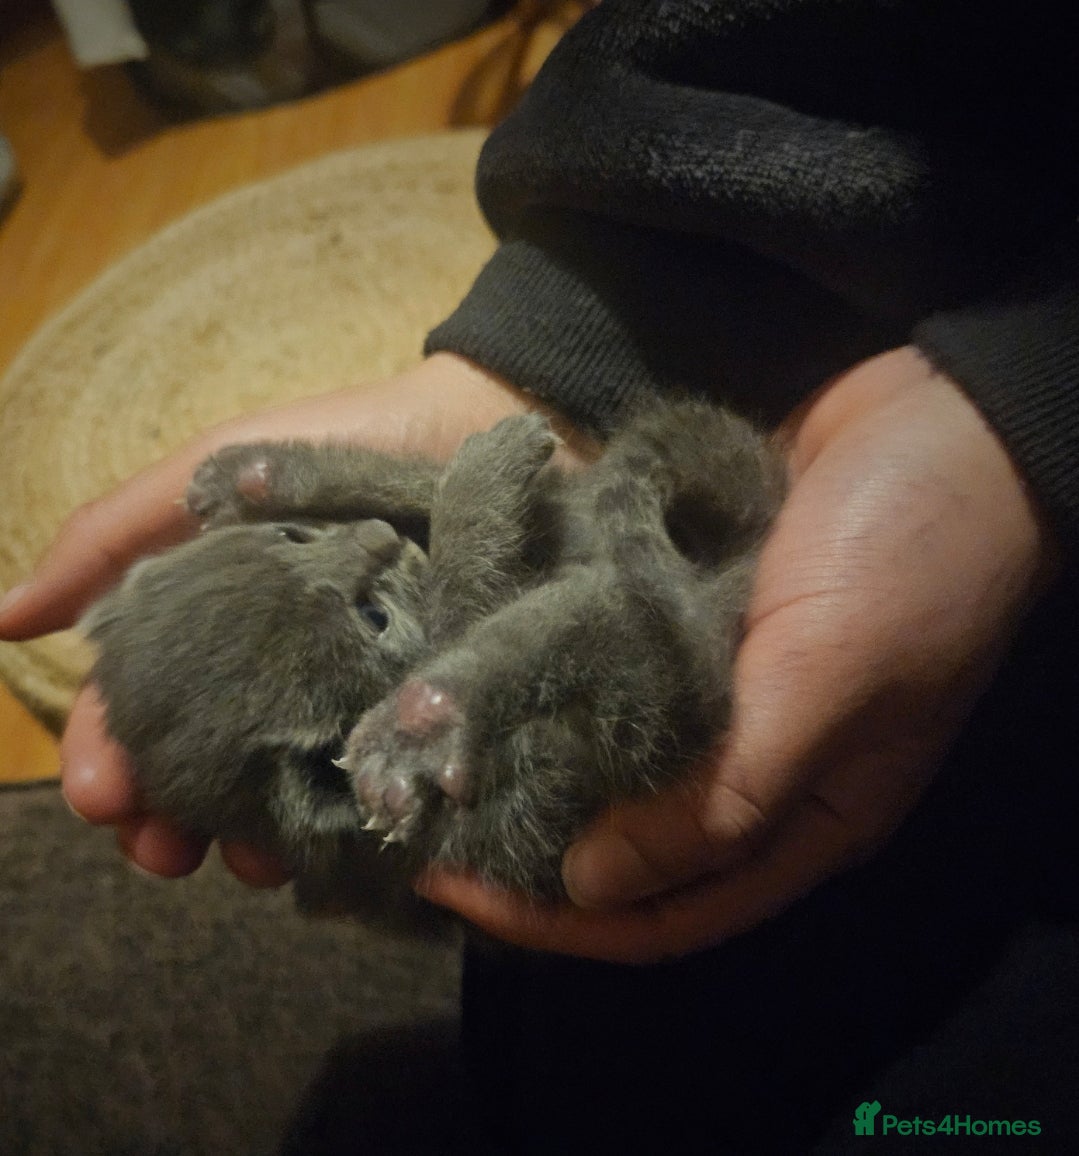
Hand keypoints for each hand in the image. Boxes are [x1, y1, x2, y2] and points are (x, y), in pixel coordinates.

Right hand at [0, 353, 594, 881]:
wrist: (478, 429)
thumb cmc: (341, 444)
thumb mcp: (215, 471)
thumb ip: (115, 534)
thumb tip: (5, 618)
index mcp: (214, 622)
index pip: (140, 705)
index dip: (109, 755)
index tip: (101, 796)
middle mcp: (273, 672)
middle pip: (203, 765)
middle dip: (170, 817)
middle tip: (164, 851)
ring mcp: (346, 696)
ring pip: (281, 791)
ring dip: (250, 836)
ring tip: (251, 856)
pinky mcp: (417, 710)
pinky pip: (373, 781)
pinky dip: (345, 820)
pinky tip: (333, 842)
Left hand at [418, 346, 1055, 962]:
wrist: (947, 413)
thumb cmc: (912, 558)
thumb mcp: (828, 684)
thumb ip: (722, 794)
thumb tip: (592, 886)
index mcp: (805, 817)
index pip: (668, 914)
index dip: (558, 921)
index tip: (451, 887)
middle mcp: (756, 768)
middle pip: (626, 843)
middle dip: (527, 842)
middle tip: (422, 813)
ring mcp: (721, 690)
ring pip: (609, 758)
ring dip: (529, 755)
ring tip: (436, 741)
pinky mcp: (694, 619)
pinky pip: (611, 668)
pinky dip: (555, 672)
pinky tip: (491, 656)